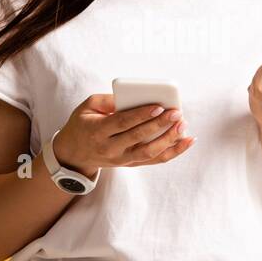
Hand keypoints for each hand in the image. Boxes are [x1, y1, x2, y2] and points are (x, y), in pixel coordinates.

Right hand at [52, 94, 194, 176]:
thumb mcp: (87, 107)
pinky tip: (187, 141)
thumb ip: (107, 100)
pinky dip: (173, 151)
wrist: (74, 154)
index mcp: (98, 131)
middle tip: (177, 113)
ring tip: (183, 126)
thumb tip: (132, 96)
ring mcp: (121, 159)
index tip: (159, 107)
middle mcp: (110, 148)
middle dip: (160, 125)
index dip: (141, 115)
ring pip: (149, 153)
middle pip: (139, 138)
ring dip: (169, 140)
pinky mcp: (130, 164)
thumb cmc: (83, 124)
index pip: (123, 123)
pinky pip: (154, 160)